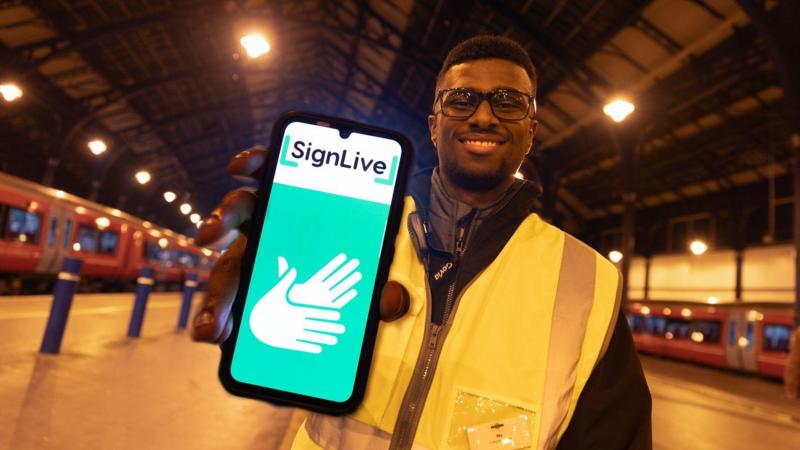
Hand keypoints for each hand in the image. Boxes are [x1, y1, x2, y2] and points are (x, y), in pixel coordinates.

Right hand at [191, 147, 409, 343]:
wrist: (340, 322)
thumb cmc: (356, 281)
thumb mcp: (377, 281)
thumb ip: (385, 288)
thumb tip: (393, 301)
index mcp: (299, 209)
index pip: (274, 174)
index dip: (256, 162)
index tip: (242, 166)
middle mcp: (268, 228)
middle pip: (240, 214)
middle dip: (222, 218)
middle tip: (211, 233)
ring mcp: (252, 262)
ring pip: (226, 267)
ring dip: (216, 292)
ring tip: (211, 320)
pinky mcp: (243, 294)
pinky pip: (225, 304)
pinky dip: (217, 319)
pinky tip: (215, 335)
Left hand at [250, 261, 345, 353]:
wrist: (251, 321)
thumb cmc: (262, 305)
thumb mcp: (274, 292)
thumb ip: (284, 281)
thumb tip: (294, 269)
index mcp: (295, 310)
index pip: (314, 312)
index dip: (325, 313)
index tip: (338, 313)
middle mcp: (296, 321)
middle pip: (316, 324)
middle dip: (329, 327)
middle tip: (343, 329)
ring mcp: (291, 332)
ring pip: (310, 335)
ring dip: (322, 338)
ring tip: (335, 340)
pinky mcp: (285, 341)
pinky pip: (299, 344)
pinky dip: (308, 347)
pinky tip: (319, 348)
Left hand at [288, 254, 360, 308]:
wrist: (287, 318)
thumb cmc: (284, 302)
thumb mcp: (282, 287)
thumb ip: (285, 274)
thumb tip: (281, 259)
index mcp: (312, 283)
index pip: (326, 271)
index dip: (335, 264)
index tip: (344, 256)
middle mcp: (320, 290)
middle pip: (335, 278)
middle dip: (346, 270)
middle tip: (356, 262)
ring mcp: (324, 299)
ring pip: (339, 288)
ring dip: (349, 282)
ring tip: (358, 274)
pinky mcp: (325, 309)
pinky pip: (338, 303)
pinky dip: (346, 298)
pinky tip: (354, 291)